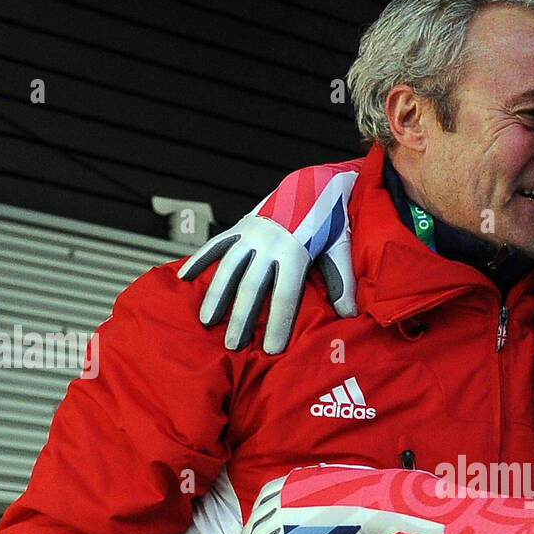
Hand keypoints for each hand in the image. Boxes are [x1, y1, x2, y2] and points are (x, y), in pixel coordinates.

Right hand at [180, 169, 358, 351]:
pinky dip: (199, 260)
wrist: (312, 183)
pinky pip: (215, 245)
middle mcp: (269, 242)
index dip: (278, 323)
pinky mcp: (240, 226)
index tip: (271, 350)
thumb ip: (342, 280)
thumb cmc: (329, 222)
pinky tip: (184, 278)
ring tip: (207, 322)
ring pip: (228, 267)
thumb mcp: (340, 247)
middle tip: (233, 346)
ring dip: (216, 295)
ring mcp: (251, 233)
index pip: (285, 295)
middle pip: (251, 286)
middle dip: (241, 318)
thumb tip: (349, 315)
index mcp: (295, 251)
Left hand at [242, 464, 422, 533]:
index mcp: (292, 480)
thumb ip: (316, 490)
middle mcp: (283, 495)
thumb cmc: (365, 492)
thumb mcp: (333, 481)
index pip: (264, 497)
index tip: (261, 526)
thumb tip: (317, 502)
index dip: (260, 515)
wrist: (375, 503)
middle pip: (256, 518)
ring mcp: (283, 515)